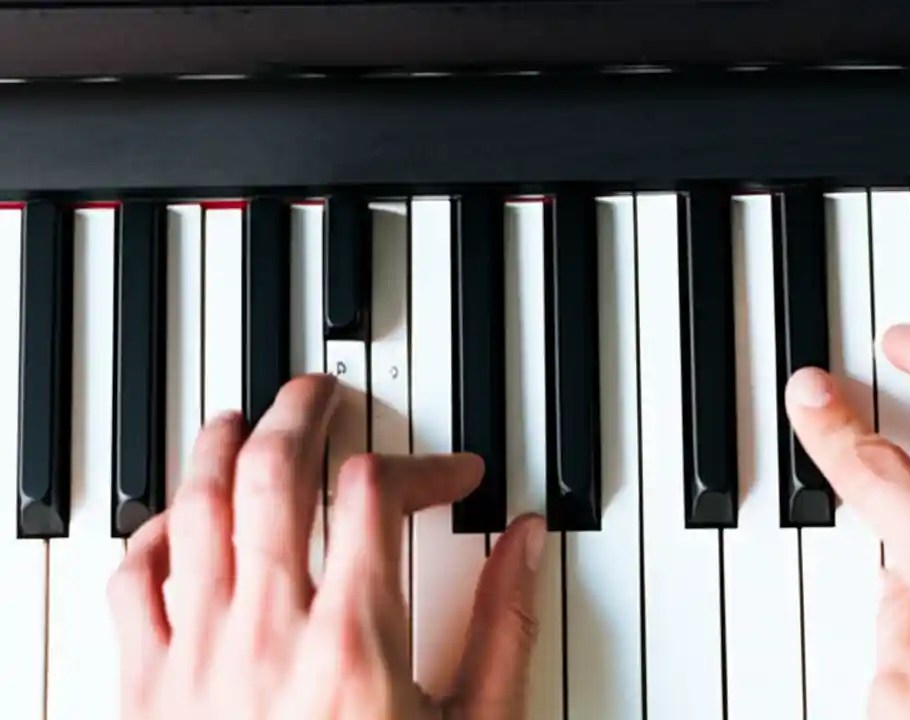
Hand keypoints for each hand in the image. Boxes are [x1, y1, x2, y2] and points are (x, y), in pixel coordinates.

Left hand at [108, 375, 545, 719]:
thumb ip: (506, 629)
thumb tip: (526, 545)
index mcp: (355, 639)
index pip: (377, 491)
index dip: (421, 463)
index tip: (448, 476)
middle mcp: (267, 628)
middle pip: (272, 470)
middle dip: (302, 412)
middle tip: (323, 394)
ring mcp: (196, 653)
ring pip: (193, 505)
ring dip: (219, 445)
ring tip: (242, 418)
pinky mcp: (144, 687)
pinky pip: (131, 580)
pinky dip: (153, 534)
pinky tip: (178, 523)